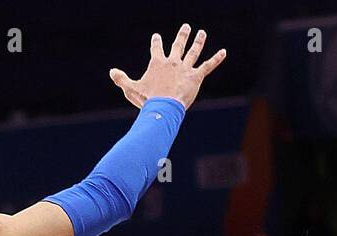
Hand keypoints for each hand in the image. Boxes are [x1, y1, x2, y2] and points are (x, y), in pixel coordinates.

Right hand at [109, 24, 226, 109]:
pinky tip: (224, 52)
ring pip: (193, 52)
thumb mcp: (131, 89)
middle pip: (178, 45)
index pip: (156, 48)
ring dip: (198, 42)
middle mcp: (173, 62)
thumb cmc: (147, 99)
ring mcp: (185, 68)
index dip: (156, 42)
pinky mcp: (196, 77)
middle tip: (186, 27)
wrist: (164, 107)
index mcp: (157, 63)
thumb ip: (121, 79)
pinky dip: (217, 58)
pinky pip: (208, 66)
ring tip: (202, 33)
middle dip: (182, 35)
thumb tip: (112, 71)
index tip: (156, 36)